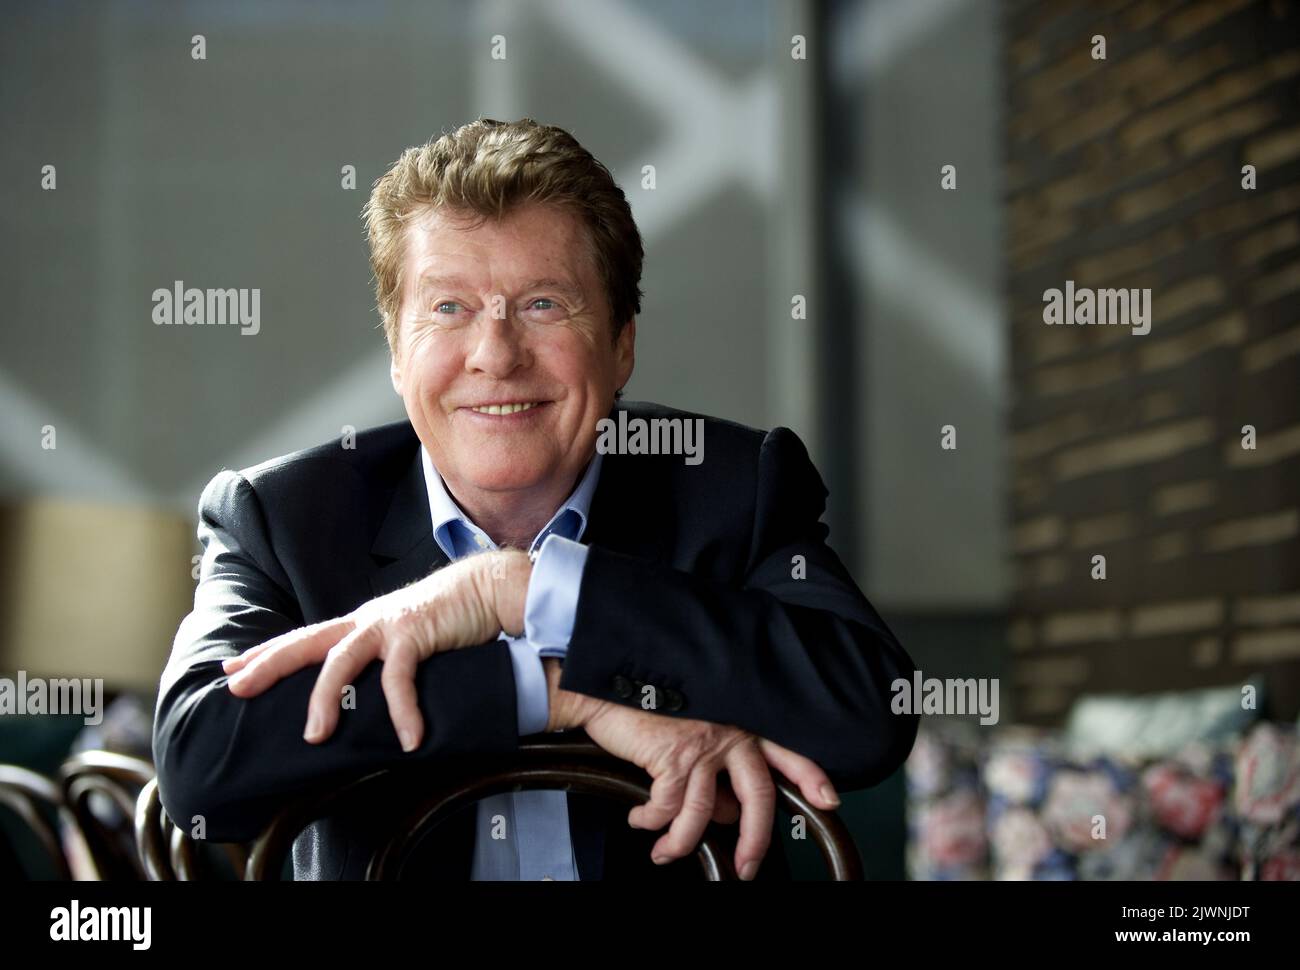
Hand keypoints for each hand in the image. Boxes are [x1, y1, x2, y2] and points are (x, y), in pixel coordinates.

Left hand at [222, 550, 530, 750]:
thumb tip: (362, 690)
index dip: (266, 652)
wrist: (484, 589)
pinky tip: (408, 740)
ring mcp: (387, 627)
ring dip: (325, 699)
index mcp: (357, 625)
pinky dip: (403, 711)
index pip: (302, 638)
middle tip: (238, 689)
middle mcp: (364, 623)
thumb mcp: (401, 638)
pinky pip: (400, 679)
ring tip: (316, 736)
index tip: (232, 669)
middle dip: (269, 666)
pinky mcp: (415, 635)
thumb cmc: (444, 617)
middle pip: (305, 643)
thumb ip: (378, 657)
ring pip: (341, 661)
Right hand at [545, 666, 839, 879]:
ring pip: (706, 813)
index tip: (829, 800)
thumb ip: (719, 769)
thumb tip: (727, 813)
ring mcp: (702, 745)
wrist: (607, 690)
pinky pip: (668, 809)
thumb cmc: (651, 710)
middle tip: (747, 870)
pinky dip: (652, 824)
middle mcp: (730, 734)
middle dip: (755, 843)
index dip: (811, 778)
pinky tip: (641, 821)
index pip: (787, 752)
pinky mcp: (672, 756)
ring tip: (664, 853)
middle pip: (759, 797)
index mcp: (741, 725)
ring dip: (682, 843)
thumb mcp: (696, 733)